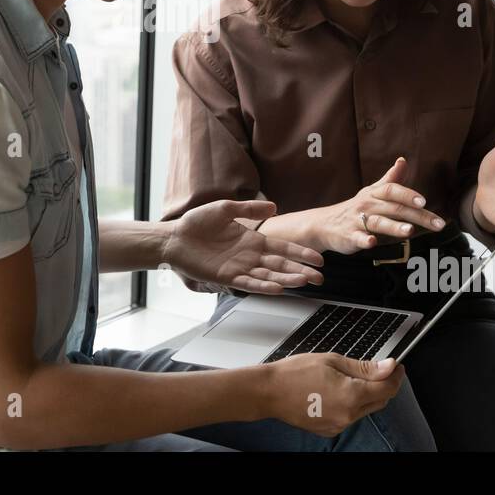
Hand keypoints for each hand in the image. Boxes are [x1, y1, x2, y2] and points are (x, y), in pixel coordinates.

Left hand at [163, 199, 325, 293]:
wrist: (174, 237)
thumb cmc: (197, 223)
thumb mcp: (226, 209)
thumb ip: (250, 208)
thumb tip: (274, 206)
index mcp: (252, 240)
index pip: (282, 248)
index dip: (300, 254)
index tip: (318, 259)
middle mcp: (249, 256)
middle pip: (280, 265)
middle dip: (300, 271)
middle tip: (320, 278)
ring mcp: (239, 268)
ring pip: (269, 275)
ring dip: (286, 279)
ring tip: (305, 282)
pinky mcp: (227, 277)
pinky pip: (249, 283)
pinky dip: (264, 285)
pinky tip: (278, 288)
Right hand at [260, 353, 404, 436]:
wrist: (269, 392)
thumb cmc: (294, 373)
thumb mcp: (332, 360)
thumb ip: (364, 367)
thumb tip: (388, 367)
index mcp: (351, 395)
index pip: (387, 388)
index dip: (395, 376)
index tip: (396, 366)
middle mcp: (348, 415)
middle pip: (380, 401)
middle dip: (384, 385)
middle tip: (379, 369)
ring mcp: (339, 425)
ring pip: (365, 409)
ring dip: (367, 395)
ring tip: (351, 378)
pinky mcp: (330, 430)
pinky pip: (350, 416)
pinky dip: (352, 404)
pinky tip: (338, 391)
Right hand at [300, 156, 446, 254]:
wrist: (324, 224)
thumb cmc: (355, 208)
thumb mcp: (371, 191)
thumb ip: (390, 178)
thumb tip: (403, 160)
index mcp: (374, 194)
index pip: (392, 190)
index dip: (408, 194)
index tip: (424, 201)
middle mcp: (367, 205)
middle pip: (394, 209)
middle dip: (417, 216)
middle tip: (437, 224)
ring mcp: (357, 221)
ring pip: (378, 223)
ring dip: (394, 226)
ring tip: (410, 231)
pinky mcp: (349, 237)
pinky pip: (357, 238)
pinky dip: (365, 240)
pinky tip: (372, 242)